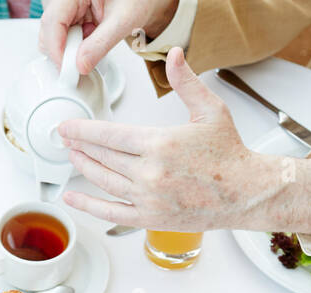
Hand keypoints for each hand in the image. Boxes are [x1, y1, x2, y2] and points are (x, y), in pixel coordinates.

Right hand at [39, 0, 177, 74]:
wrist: (145, 0)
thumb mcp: (123, 20)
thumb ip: (101, 44)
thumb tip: (81, 65)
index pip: (53, 19)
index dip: (56, 47)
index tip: (67, 68)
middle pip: (49, 30)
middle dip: (62, 52)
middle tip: (81, 63)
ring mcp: (68, 9)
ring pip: (53, 37)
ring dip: (70, 51)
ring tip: (93, 47)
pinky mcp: (71, 19)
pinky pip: (64, 40)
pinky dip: (75, 50)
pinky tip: (90, 46)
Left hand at [58, 48, 310, 233]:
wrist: (245, 192)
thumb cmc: (229, 155)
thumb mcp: (210, 110)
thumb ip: (186, 82)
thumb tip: (174, 55)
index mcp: (160, 144)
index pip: (110, 135)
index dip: (83, 131)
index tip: (67, 127)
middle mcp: (150, 173)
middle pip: (103, 157)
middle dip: (80, 146)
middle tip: (65, 138)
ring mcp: (148, 198)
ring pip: (104, 181)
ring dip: (83, 168)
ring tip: (72, 157)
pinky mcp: (150, 218)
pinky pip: (112, 213)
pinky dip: (89, 206)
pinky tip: (72, 198)